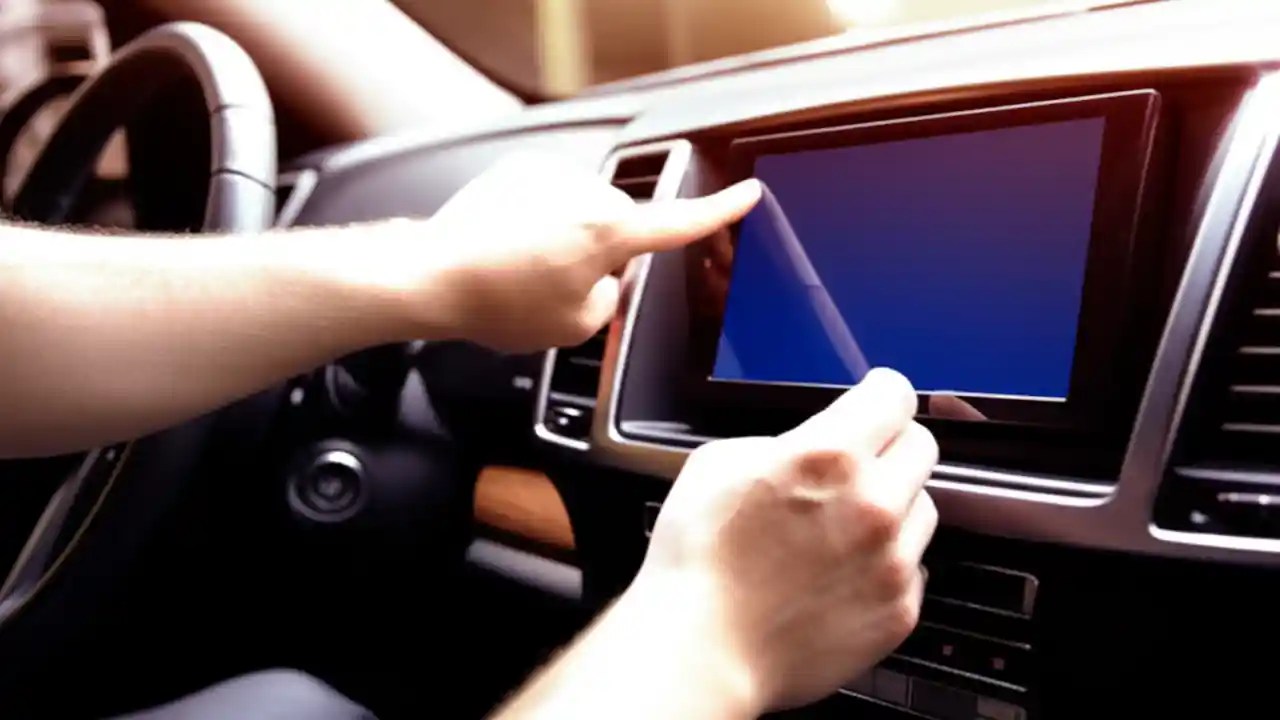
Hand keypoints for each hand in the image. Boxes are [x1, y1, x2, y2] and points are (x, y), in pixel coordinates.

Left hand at [417, 151, 761, 351]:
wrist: (433, 274)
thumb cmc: (498, 302)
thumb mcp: (573, 326)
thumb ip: (609, 300)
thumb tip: (605, 281)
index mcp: (610, 231)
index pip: (680, 222)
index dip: (721, 212)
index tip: (749, 192)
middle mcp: (586, 192)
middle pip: (619, 226)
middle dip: (601, 254)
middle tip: (559, 289)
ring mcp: (550, 175)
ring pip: (581, 212)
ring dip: (566, 237)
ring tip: (523, 272)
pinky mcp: (520, 169)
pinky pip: (548, 199)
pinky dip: (537, 223)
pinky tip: (509, 251)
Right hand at [633, 368, 939, 711]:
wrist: (701, 648)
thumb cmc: (698, 560)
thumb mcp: (719, 463)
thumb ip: (781, 442)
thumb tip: (804, 446)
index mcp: (828, 456)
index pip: (893, 397)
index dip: (880, 393)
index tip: (876, 400)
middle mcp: (873, 503)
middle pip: (922, 446)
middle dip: (890, 447)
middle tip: (857, 466)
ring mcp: (892, 560)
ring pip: (923, 508)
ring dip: (893, 508)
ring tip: (842, 529)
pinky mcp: (898, 609)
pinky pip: (913, 567)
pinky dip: (885, 564)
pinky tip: (840, 573)